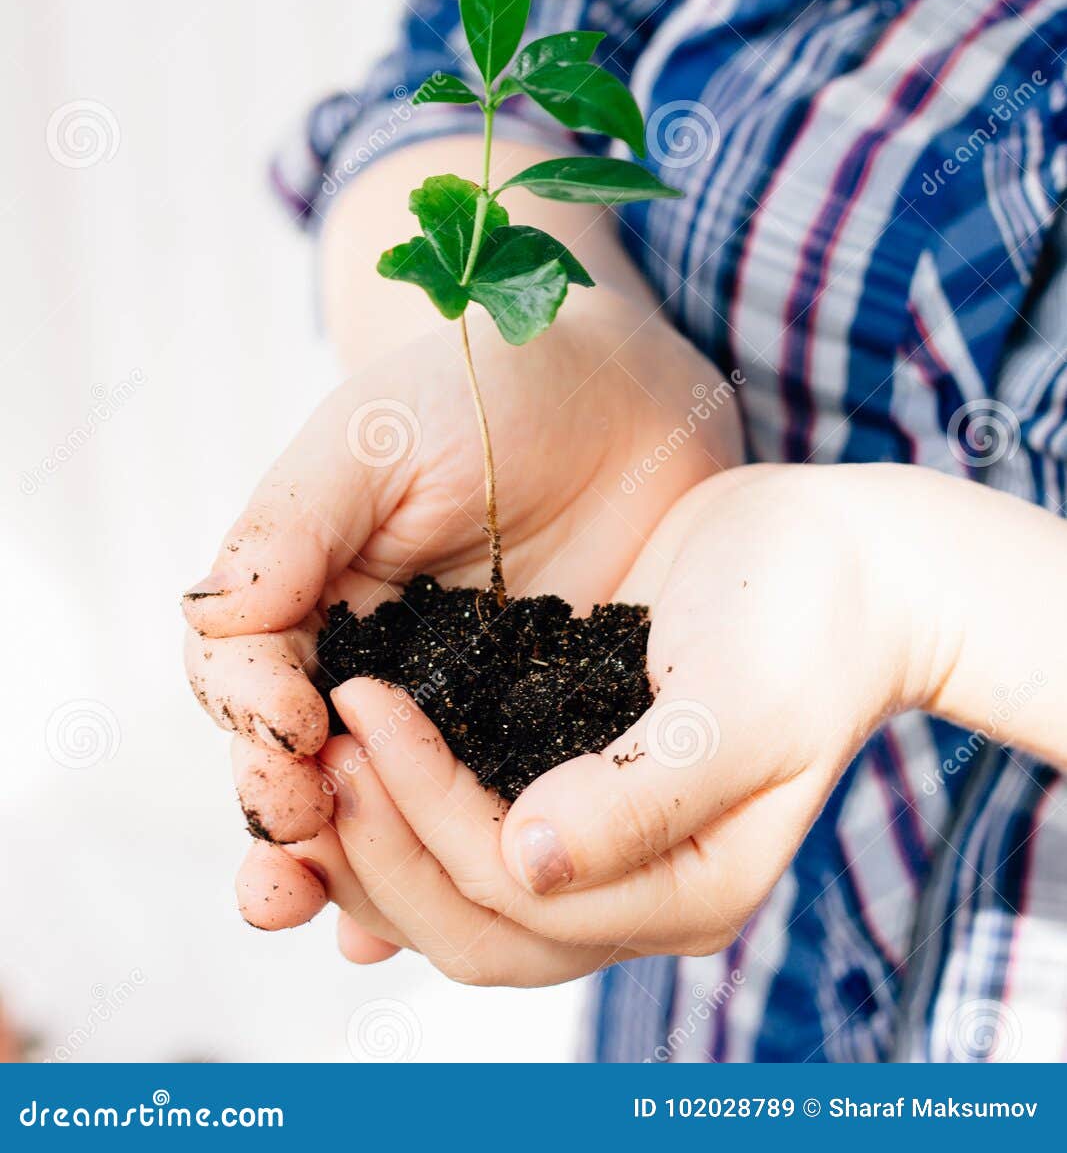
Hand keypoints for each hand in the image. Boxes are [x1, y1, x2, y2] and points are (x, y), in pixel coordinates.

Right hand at [183, 289, 740, 940]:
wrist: (623, 396)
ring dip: (353, 874)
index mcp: (310, 596)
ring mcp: (448, 712)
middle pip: (295, 768)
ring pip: (377, 812)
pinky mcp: (534, 739)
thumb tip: (215, 615)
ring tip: (343, 919)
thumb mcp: (378, 434)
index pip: (244, 677)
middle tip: (293, 860)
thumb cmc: (487, 390)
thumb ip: (294, 521)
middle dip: (284, 823)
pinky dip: (450, 876)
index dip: (251, 720)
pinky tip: (435, 924)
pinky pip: (481, 819)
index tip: (293, 735)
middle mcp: (365, 666)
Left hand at [312, 464, 948, 981]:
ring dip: (380, 835)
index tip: (366, 705)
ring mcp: (603, 848)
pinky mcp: (572, 787)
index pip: (519, 893)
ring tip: (322, 743)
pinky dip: (406, 802)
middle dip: (382, 845)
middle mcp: (637, 891)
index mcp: (688, 889)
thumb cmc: (811, 620)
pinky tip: (354, 746)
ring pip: (460, 893)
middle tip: (321, 742)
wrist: (845, 563)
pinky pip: (471, 827)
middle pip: (474, 924)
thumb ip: (645, 795)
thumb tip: (531, 863)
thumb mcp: (744, 703)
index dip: (425, 811)